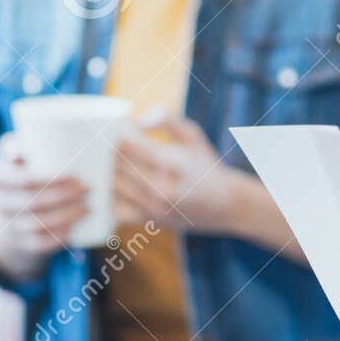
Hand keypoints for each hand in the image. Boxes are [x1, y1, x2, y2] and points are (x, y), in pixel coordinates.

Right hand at [0, 131, 88, 279]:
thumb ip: (35, 138)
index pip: (17, 175)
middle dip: (63, 194)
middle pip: (32, 199)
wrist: (12, 217)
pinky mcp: (21, 244)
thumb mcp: (24, 155)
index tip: (73, 172)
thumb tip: (72, 123)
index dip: (45, 176)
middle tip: (88, 187)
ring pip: (38, 222)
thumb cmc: (27, 175)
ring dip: (67, 214)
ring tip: (88, 204)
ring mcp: (9, 225)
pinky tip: (76, 227)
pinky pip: (40, 243)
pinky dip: (60, 235)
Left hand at [113, 110, 246, 235]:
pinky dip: (115, 197)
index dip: (120, 134)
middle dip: (113, 152)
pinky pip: (117, 208)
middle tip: (115, 145)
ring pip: (114, 186)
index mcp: (173, 162)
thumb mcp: (193, 135)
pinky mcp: (151, 221)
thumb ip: (166, 119)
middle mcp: (163, 187)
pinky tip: (123, 187)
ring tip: (119, 164)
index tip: (122, 129)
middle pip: (118, 164)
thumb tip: (138, 121)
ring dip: (112, 173)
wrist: (226, 204)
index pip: (128, 144)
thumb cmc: (206, 165)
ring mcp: (155, 207)